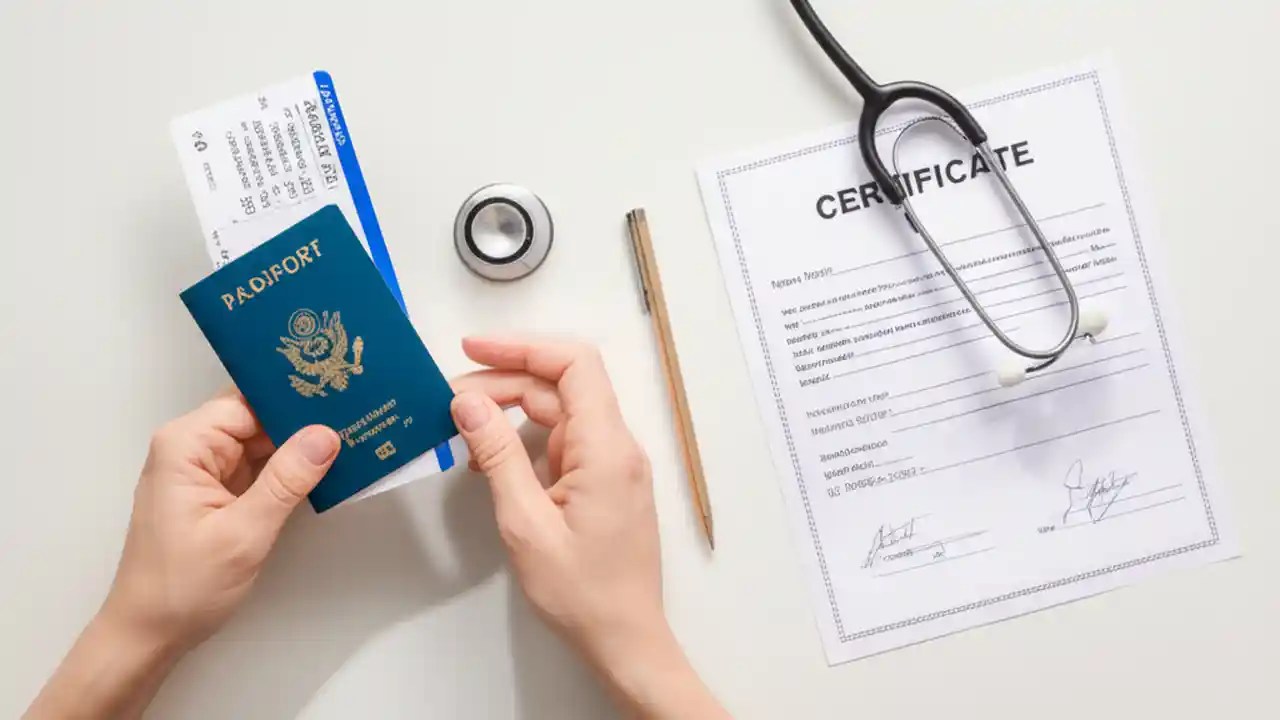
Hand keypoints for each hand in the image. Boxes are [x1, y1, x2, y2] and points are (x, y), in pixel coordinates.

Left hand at [26, 392, 339, 718]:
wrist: (148, 635)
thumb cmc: (182, 588)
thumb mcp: (244, 533)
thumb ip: (286, 481)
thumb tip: (325, 436)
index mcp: (185, 446)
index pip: (249, 403)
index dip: (293, 402)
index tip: (340, 400)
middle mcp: (190, 449)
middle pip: (256, 417)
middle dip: (300, 420)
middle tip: (354, 419)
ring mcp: (203, 470)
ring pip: (260, 441)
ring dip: (297, 446)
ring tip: (348, 440)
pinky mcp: (215, 491)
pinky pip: (257, 466)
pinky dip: (286, 470)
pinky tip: (321, 469)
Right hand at [451, 338, 728, 718]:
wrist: (625, 638)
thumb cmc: (581, 591)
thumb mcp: (525, 522)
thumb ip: (497, 455)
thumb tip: (467, 402)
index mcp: (607, 448)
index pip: (573, 364)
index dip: (521, 347)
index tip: (472, 350)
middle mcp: (618, 446)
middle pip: (561, 386)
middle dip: (504, 381)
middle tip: (448, 400)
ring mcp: (614, 464)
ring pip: (560, 412)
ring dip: (511, 410)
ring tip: (461, 427)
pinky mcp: (606, 482)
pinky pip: (565, 442)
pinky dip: (526, 439)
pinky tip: (491, 458)